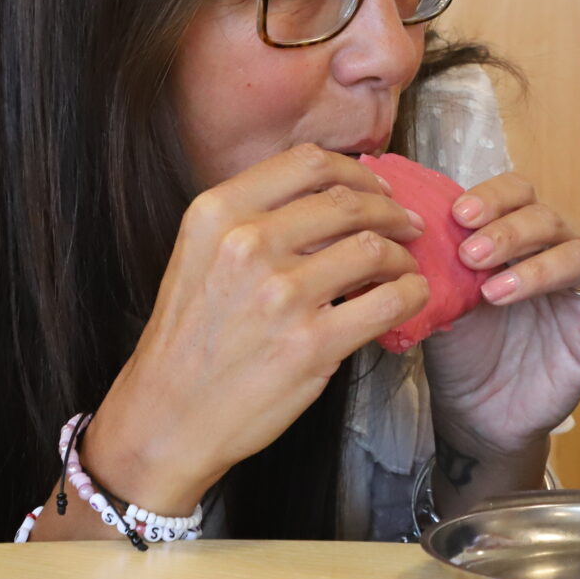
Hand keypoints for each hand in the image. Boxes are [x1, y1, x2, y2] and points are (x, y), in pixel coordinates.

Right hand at [83, 144, 428, 515]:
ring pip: (373, 248)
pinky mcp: (311, 343)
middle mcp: (248, 244)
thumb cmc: (189, 340)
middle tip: (405, 224)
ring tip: (405, 266)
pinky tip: (411, 296)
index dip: (356, 170)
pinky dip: (412, 293)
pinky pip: (388, 301)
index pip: (308, 162)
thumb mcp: (200, 255)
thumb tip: (331, 200)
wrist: (167, 417)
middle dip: (389, 209)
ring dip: (402, 255)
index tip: (376, 187)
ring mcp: (281, 294)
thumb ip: (254, 220)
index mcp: (219, 213)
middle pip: (347, 201)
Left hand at [418, 172, 579, 473]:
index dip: (493, 197)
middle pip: (546, 220)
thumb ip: (438, 270)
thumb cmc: (462, 348)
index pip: (516, 195)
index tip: (459, 215)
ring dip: (540, 268)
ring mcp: (576, 297)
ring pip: (578, 259)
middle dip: (508, 232)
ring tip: (497, 292)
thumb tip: (412, 238)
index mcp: (514, 240)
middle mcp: (550, 257)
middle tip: (471, 256)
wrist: (475, 412)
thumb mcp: (442, 305)